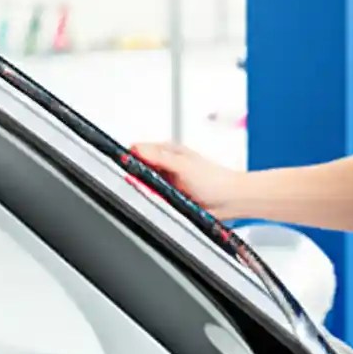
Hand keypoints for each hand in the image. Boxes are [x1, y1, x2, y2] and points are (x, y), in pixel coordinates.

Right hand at [128, 141, 244, 218]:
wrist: (231, 201)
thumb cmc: (215, 180)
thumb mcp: (183, 165)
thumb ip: (160, 157)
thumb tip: (137, 149)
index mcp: (167, 152)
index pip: (138, 150)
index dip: (127, 157)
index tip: (121, 166)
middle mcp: (165, 166)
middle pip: (137, 170)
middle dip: (132, 177)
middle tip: (135, 184)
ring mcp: (166, 183)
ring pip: (143, 187)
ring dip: (142, 192)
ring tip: (146, 195)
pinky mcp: (169, 199)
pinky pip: (152, 201)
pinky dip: (151, 203)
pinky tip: (153, 205)